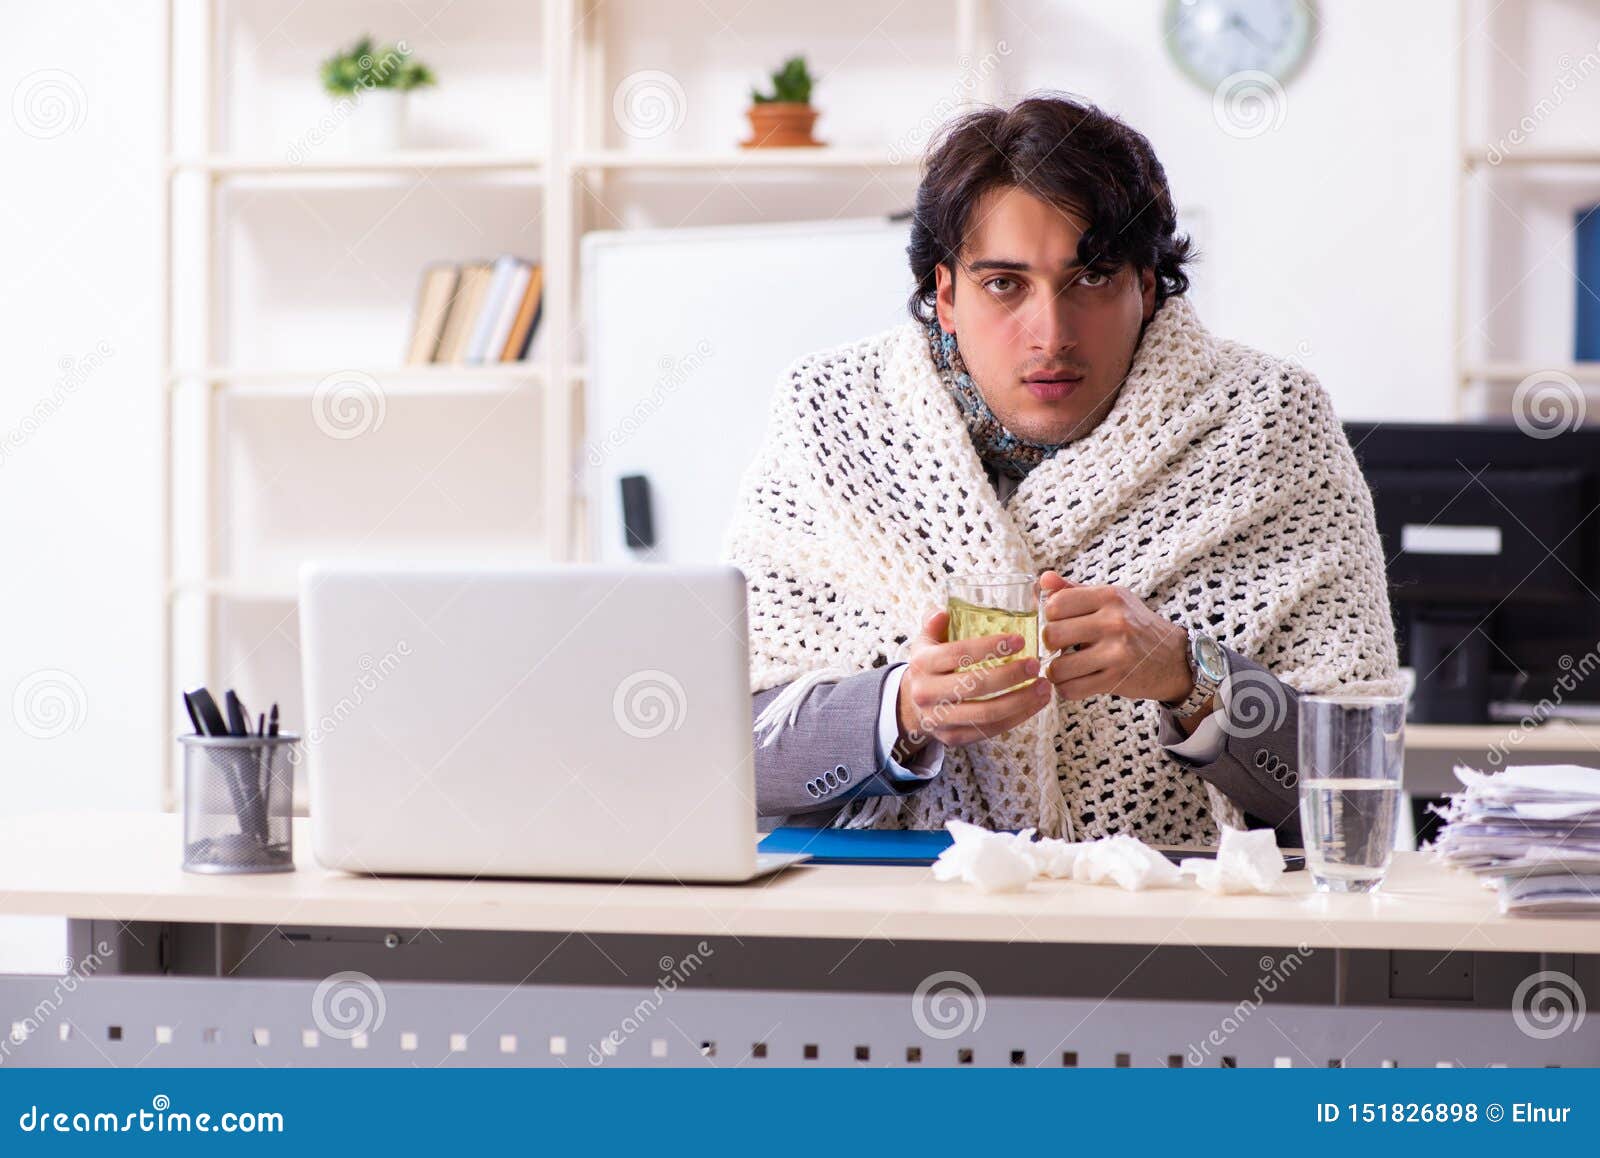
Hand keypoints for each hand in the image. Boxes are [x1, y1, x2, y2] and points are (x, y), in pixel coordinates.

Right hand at [896, 610, 1052, 749]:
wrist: (911, 706)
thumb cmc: (929, 667)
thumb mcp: (926, 642)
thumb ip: (934, 623)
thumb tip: (943, 612)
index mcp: (922, 663)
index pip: (958, 653)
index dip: (989, 647)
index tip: (1019, 640)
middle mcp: (927, 693)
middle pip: (974, 685)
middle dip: (1010, 675)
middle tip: (1035, 665)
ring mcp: (939, 719)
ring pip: (986, 713)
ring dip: (1021, 700)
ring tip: (1044, 686)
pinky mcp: (953, 738)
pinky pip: (990, 730)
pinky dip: (1018, 717)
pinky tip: (1035, 704)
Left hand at [1038, 570, 1192, 703]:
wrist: (1175, 659)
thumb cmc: (1136, 626)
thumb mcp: (1111, 600)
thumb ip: (1074, 590)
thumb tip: (1043, 580)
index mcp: (1110, 597)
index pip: (1056, 604)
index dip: (1051, 616)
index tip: (1060, 622)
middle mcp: (1114, 622)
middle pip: (1051, 635)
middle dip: (1050, 644)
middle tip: (1062, 647)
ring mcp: (1116, 653)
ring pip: (1058, 668)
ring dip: (1056, 671)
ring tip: (1067, 667)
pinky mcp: (1116, 680)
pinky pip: (1071, 689)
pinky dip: (1067, 688)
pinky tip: (1076, 680)